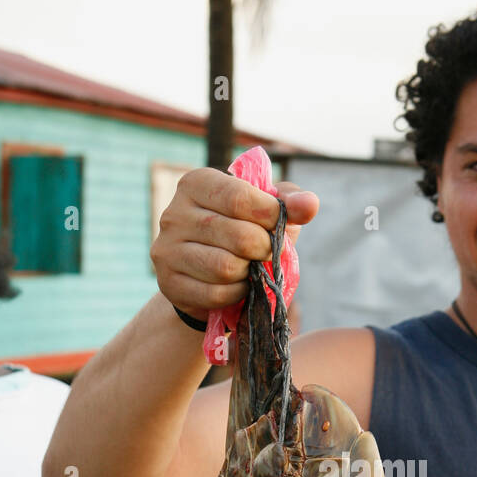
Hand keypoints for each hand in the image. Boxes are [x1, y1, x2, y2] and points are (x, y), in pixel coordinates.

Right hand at [150, 168, 318, 318]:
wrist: (206, 274)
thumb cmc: (242, 232)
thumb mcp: (266, 211)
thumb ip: (288, 202)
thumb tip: (310, 204)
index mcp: (196, 183)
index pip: (240, 197)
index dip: (270, 215)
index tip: (279, 225)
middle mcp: (174, 213)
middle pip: (238, 235)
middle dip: (264, 249)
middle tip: (267, 253)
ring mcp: (166, 249)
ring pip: (225, 267)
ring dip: (250, 273)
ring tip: (251, 268)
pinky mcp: (168, 283)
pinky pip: (216, 293)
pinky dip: (237, 293)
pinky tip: (239, 286)